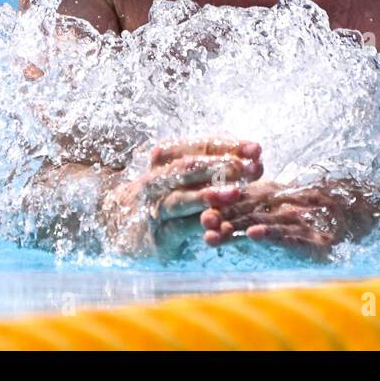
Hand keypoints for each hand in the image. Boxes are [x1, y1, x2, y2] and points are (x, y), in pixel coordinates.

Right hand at [97, 138, 262, 255]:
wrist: (123, 226)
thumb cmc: (169, 194)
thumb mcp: (188, 175)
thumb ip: (220, 165)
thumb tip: (257, 156)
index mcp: (167, 155)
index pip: (201, 146)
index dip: (230, 146)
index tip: (256, 149)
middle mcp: (157, 178)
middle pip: (190, 168)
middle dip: (223, 167)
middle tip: (252, 169)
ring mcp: (154, 206)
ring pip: (180, 198)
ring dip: (208, 195)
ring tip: (234, 193)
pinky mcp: (157, 235)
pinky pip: (179, 229)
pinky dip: (199, 227)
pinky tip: (221, 227)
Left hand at [199, 178, 379, 257]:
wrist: (376, 205)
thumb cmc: (336, 206)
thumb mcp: (301, 202)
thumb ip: (276, 204)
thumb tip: (245, 216)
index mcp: (285, 194)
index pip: (250, 196)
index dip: (227, 200)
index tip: (202, 204)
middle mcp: (293, 202)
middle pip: (254, 208)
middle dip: (226, 215)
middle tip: (202, 221)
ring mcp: (307, 217)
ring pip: (268, 220)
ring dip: (240, 225)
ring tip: (217, 232)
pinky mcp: (322, 235)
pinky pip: (295, 234)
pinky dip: (275, 234)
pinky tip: (256, 236)